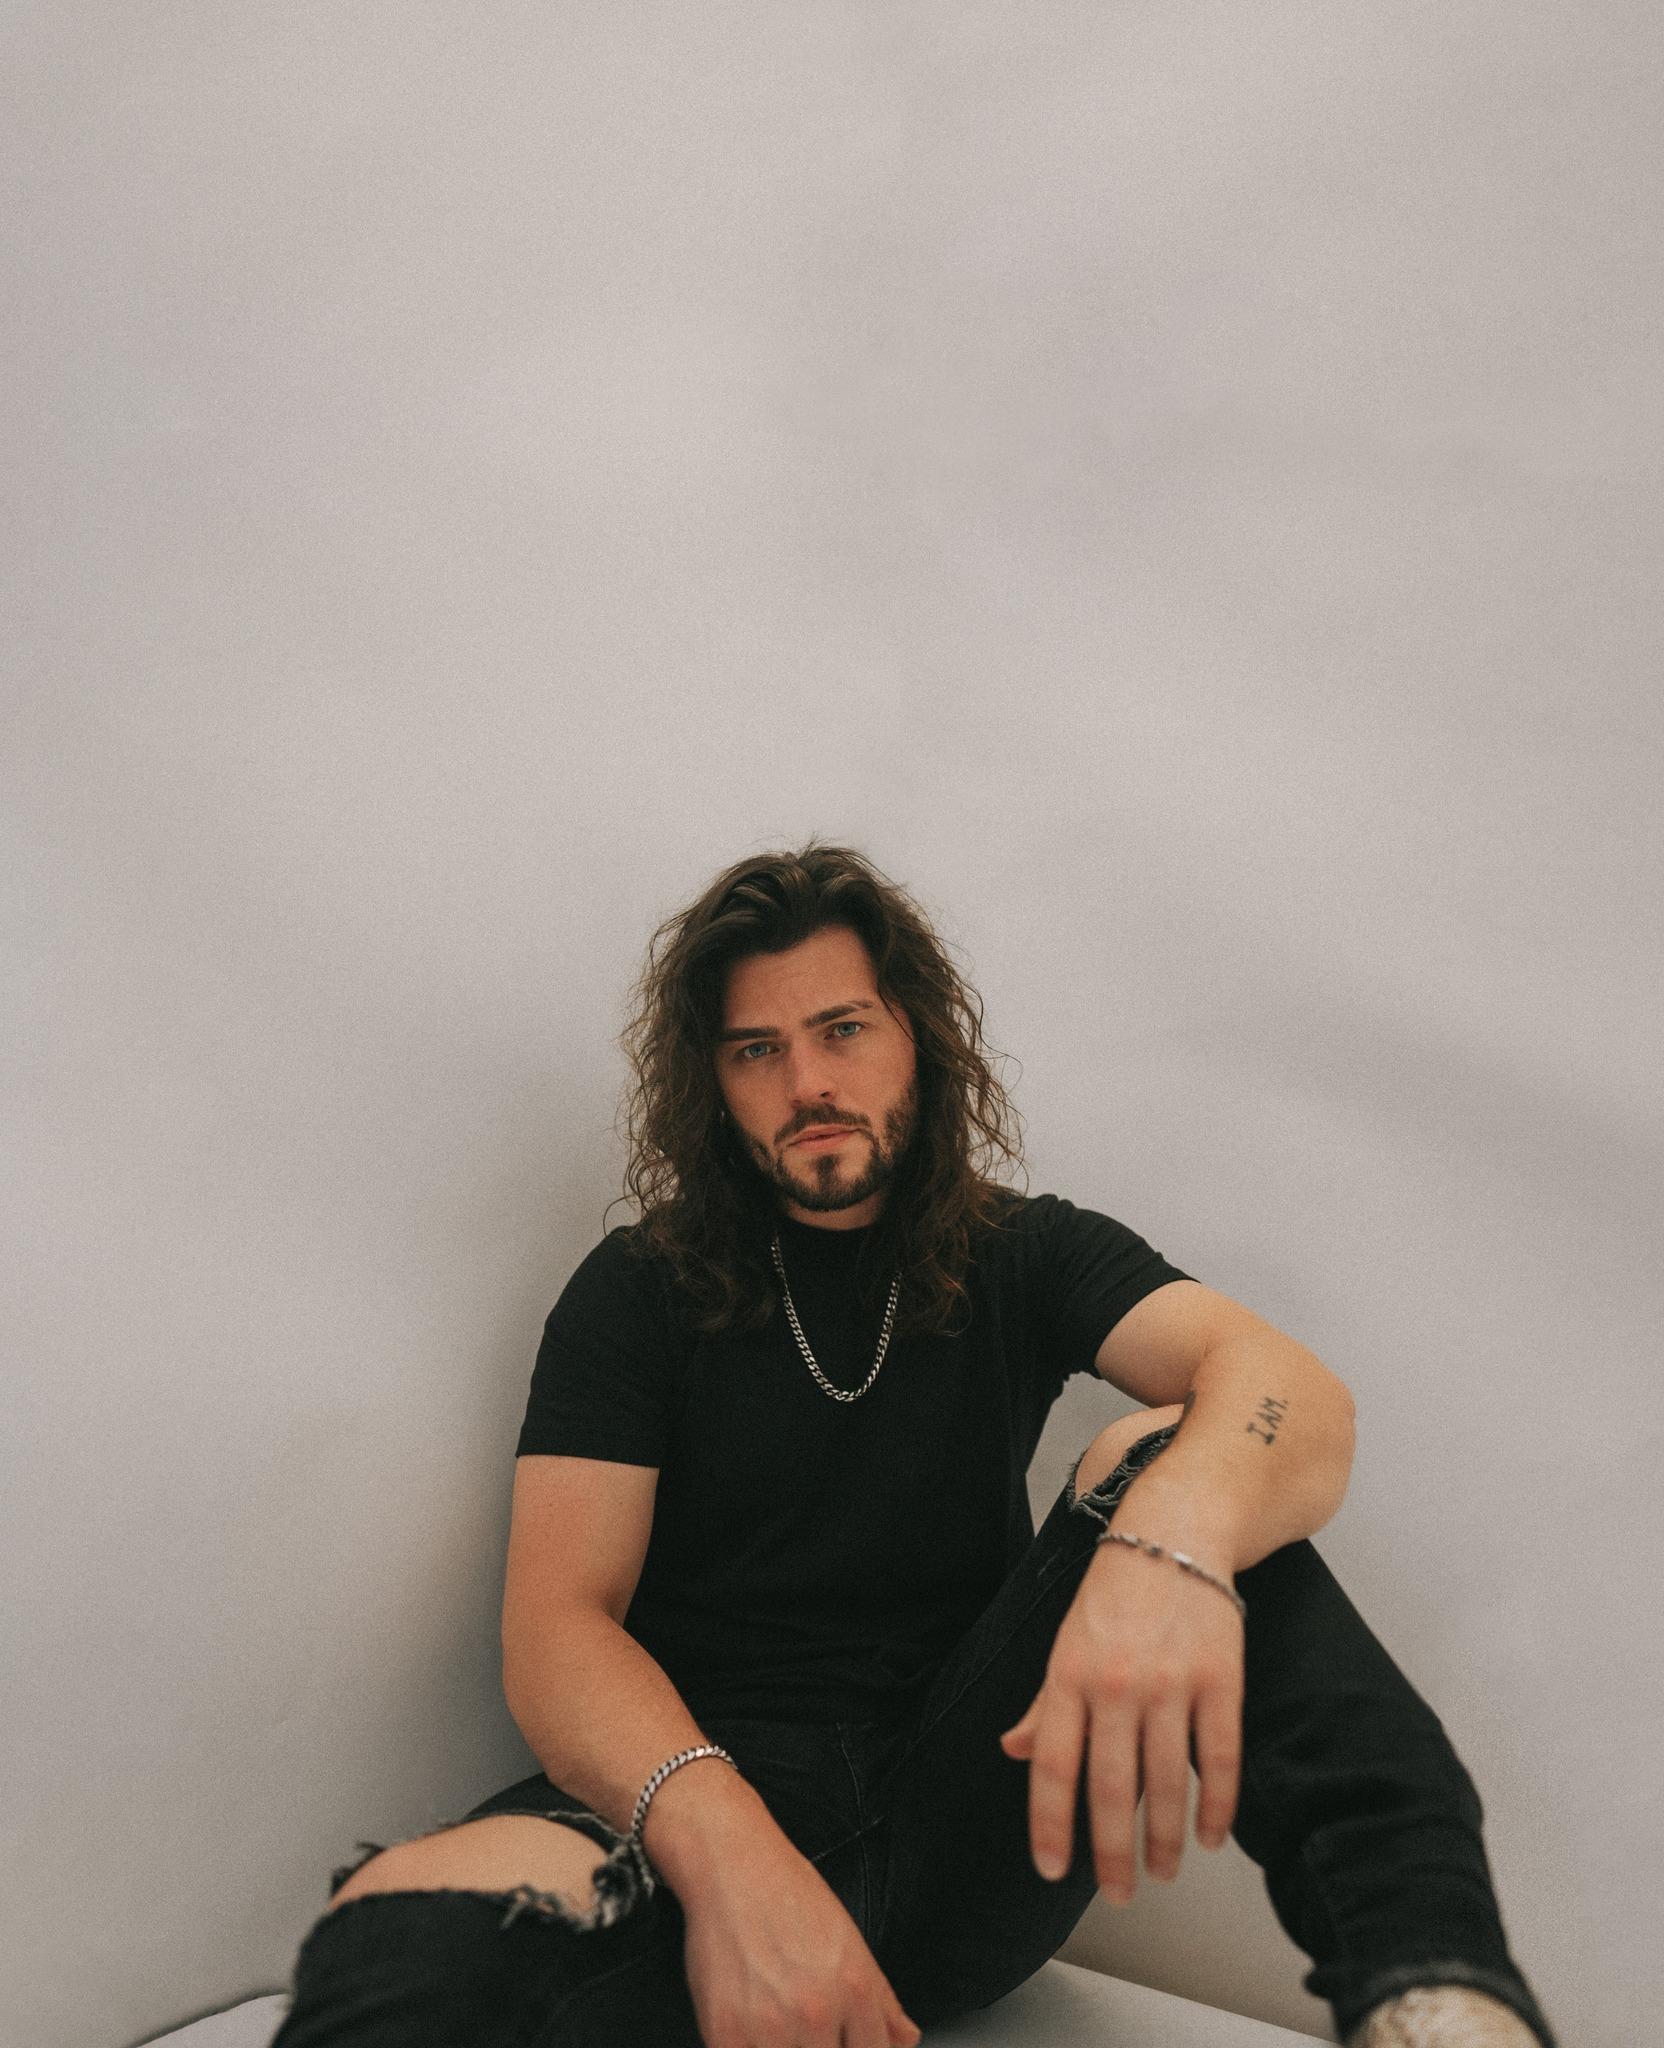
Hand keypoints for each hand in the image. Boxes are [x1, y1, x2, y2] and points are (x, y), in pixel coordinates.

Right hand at [681, 1835, 920, 2047]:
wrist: (734, 1868)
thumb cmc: (789, 1895)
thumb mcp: (851, 1940)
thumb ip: (883, 2001)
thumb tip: (905, 2040)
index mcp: (854, 1990)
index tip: (844, 2040)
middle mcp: (817, 2012)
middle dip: (823, 2045)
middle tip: (810, 2027)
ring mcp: (771, 2028)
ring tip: (779, 2022)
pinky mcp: (726, 2034)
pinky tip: (753, 2028)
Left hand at [998, 1532, 1243, 1902]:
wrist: (1173, 1533)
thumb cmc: (1114, 1594)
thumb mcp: (1065, 1644)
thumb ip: (1045, 1705)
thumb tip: (1014, 1752)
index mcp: (1068, 1675)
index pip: (1054, 1767)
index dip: (1050, 1825)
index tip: (1052, 1870)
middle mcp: (1116, 1683)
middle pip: (1110, 1787)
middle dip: (1113, 1853)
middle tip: (1120, 1894)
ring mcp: (1171, 1682)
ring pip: (1165, 1783)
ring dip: (1164, 1840)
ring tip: (1162, 1873)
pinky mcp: (1219, 1678)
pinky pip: (1218, 1757)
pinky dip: (1215, 1806)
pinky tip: (1208, 1836)